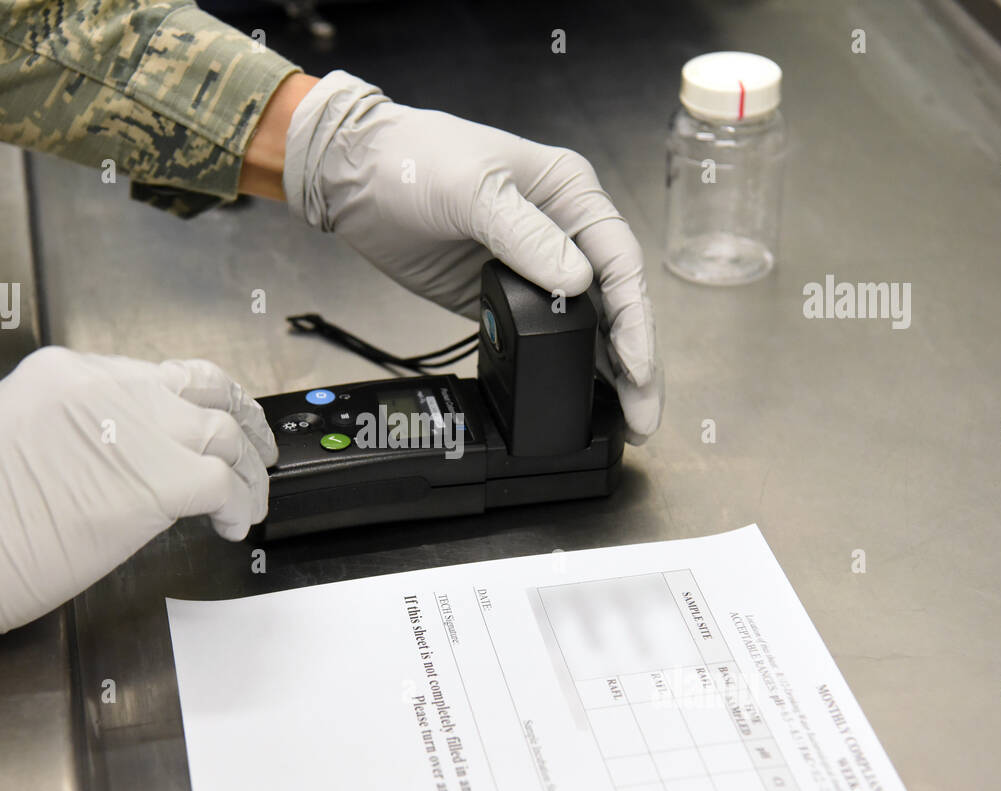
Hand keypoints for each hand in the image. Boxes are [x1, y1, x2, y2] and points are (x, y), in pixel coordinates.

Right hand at [0, 347, 275, 645]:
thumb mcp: (15, 438)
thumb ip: (76, 432)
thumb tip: (122, 458)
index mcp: (69, 373)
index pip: (156, 375)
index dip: (193, 405)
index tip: (207, 426)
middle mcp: (108, 385)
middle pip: (205, 387)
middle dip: (240, 417)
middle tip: (256, 448)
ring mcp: (136, 426)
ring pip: (225, 430)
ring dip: (250, 466)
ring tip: (255, 492)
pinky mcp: (156, 479)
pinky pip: (225, 483)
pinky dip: (243, 503)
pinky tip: (236, 523)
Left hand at [283, 70, 662, 443]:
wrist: (356, 179)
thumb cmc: (416, 160)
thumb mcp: (474, 189)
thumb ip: (525, 235)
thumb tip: (575, 281)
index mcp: (571, 194)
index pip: (620, 262)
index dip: (635, 318)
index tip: (638, 365)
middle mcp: (562, 233)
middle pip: (615, 303)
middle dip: (636, 361)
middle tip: (644, 413)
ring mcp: (533, 270)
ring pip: (586, 327)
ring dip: (607, 373)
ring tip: (627, 420)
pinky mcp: (501, 299)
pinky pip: (542, 337)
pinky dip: (563, 368)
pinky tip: (579, 398)